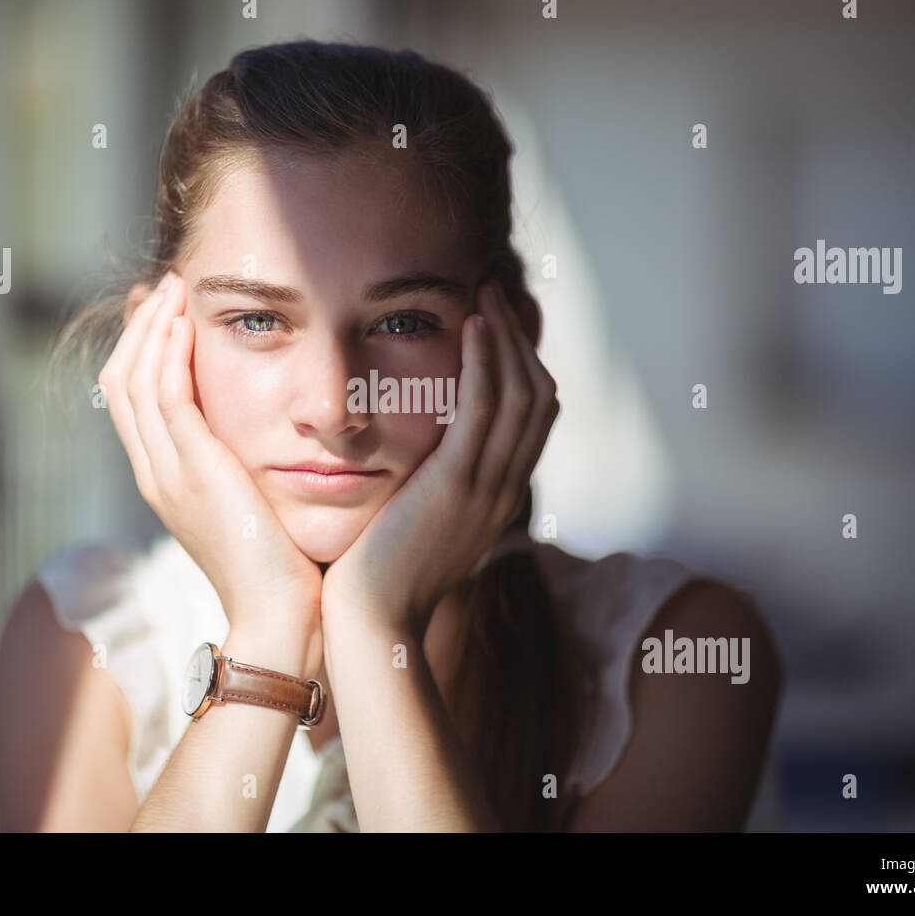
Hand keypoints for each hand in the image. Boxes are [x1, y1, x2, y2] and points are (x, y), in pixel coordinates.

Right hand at [99, 270, 323, 643]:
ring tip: (175, 287)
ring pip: (134, 379)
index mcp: (165, 480)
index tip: (164, 312)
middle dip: (140, 328)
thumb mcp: (254, 507)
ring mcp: (167, 472)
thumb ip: (244, 468)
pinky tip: (189, 322)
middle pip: (121, 381)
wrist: (279, 616)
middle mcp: (155, 472)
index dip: (141, 350)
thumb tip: (262, 438)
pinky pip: (166, 395)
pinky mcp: (192, 469)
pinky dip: (170, 352)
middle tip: (164, 287)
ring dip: (153, 327)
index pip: (133, 400)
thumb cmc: (282, 568)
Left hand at [320, 281, 559, 636]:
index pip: (535, 418)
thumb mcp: (423, 524)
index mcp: (499, 497)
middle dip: (521, 340)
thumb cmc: (383, 575)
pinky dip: (485, 363)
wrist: (375, 620)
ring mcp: (486, 488)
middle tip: (496, 295)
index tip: (499, 326)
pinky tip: (473, 328)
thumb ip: (436, 486)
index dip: (525, 365)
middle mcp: (504, 489)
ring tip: (486, 295)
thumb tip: (427, 455)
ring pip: (520, 396)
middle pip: (539, 397)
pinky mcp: (456, 485)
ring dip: (506, 337)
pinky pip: (483, 411)